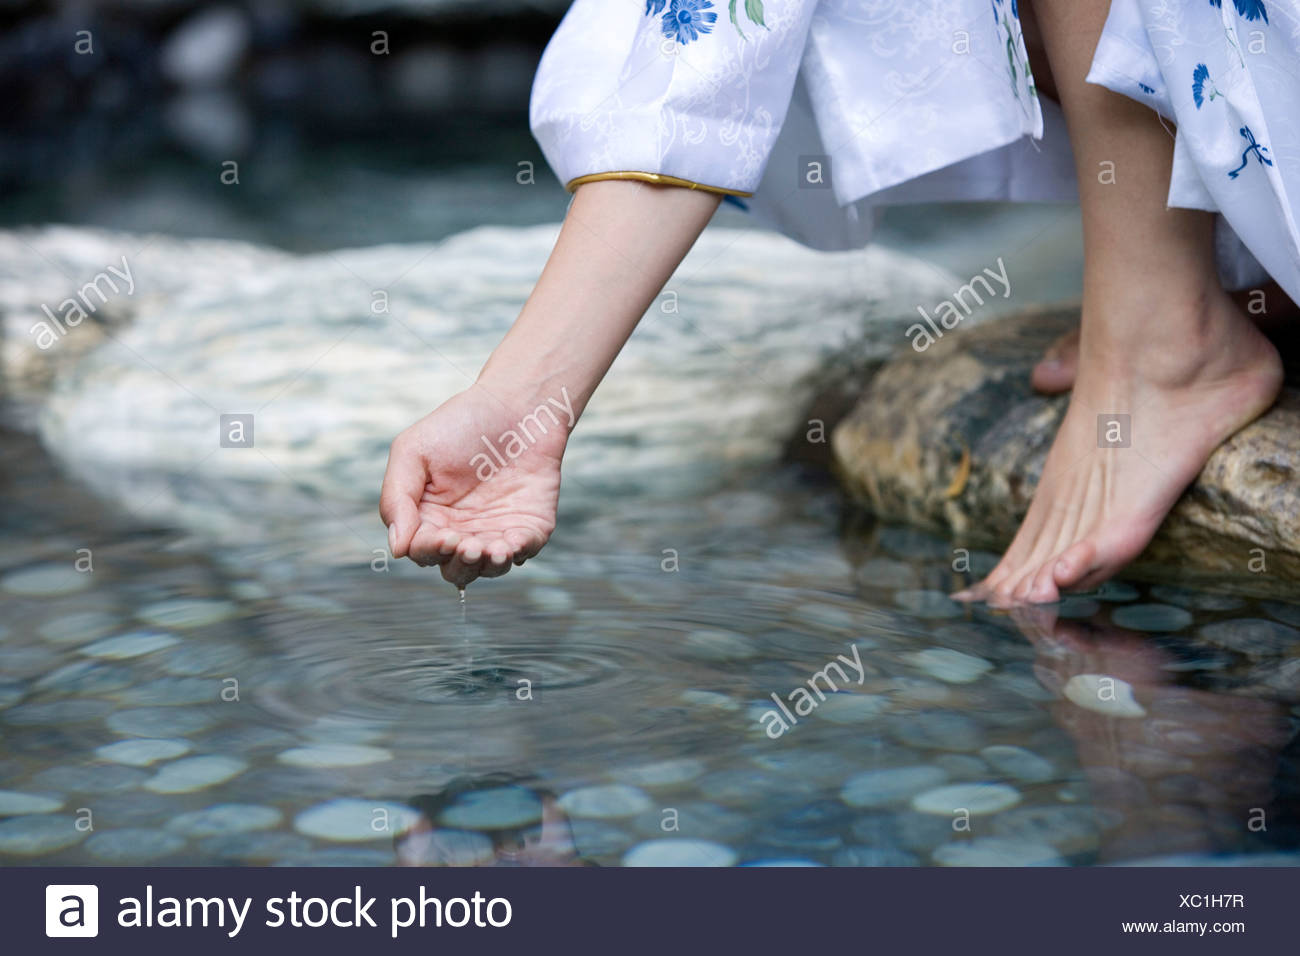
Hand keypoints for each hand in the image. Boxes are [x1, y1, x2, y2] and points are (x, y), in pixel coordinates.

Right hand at [380, 383, 565, 586]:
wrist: (515, 403)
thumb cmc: (459, 423)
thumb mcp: (412, 451)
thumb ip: (397, 499)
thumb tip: (396, 549)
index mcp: (428, 516)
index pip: (422, 550)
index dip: (430, 550)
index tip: (443, 536)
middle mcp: (461, 530)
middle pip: (455, 569)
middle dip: (460, 564)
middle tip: (468, 544)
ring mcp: (496, 530)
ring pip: (488, 568)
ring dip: (488, 565)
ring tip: (492, 548)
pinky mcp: (529, 525)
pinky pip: (523, 550)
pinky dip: (517, 552)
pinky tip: (511, 542)